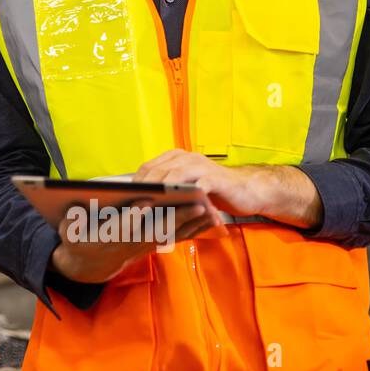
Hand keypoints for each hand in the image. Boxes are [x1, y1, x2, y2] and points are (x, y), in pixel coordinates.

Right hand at [50, 198, 221, 283]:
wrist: (88, 265)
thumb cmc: (77, 240)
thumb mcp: (69, 231)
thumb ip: (73, 221)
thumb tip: (75, 207)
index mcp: (106, 237)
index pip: (121, 226)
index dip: (134, 214)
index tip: (147, 201)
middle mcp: (129, 244)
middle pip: (155, 229)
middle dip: (177, 217)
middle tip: (197, 205)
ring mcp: (143, 246)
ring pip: (170, 234)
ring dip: (191, 224)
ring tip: (211, 210)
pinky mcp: (152, 245)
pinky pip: (175, 237)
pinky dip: (193, 229)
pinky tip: (208, 220)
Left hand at [131, 150, 323, 228]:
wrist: (247, 191)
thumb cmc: (212, 191)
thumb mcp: (186, 187)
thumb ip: (167, 189)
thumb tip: (138, 202)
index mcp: (176, 158)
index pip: (147, 168)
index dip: (134, 184)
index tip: (122, 201)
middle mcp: (186, 158)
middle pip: (157, 172)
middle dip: (142, 191)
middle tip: (130, 209)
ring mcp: (201, 166)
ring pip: (173, 178)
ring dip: (158, 195)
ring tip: (146, 211)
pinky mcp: (215, 179)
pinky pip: (196, 188)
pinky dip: (184, 200)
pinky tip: (174, 212)